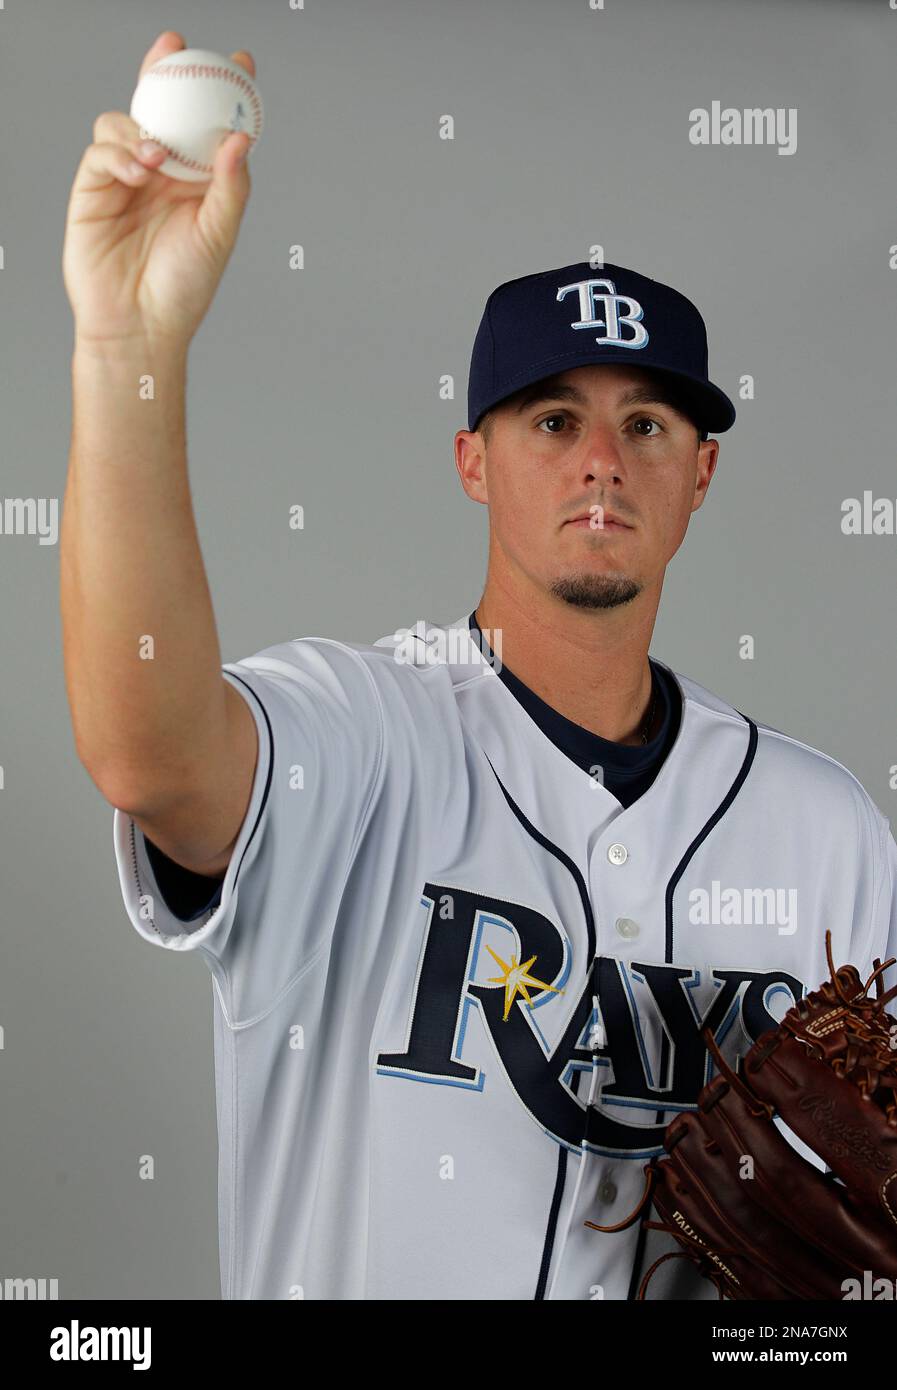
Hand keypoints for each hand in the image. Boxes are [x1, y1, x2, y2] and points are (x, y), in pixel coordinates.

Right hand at [63, 31, 255, 350]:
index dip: (217, 91)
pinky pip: (101, 152)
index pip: (205, 125)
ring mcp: (125, 180)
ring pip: (124, 122)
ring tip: (158, 156)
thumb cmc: (184, 288)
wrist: (142, 326)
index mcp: (195, 181)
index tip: (239, 64)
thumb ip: (230, 186)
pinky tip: (139, 172)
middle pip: (159, 108)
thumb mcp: (219, 234)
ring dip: (142, 128)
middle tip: (176, 48)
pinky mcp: (94, 191)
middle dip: (165, 73)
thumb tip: (240, 138)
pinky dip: (119, 153)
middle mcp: (160, 174)